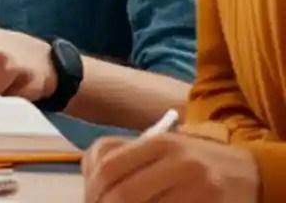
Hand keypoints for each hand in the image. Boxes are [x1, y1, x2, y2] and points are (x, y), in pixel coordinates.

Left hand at [83, 134, 260, 202]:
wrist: (251, 173)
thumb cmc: (194, 161)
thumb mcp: (161, 149)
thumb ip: (124, 158)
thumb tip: (90, 186)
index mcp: (160, 143)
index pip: (109, 167)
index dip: (91, 190)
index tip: (88, 201)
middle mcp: (180, 163)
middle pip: (123, 193)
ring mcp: (199, 188)